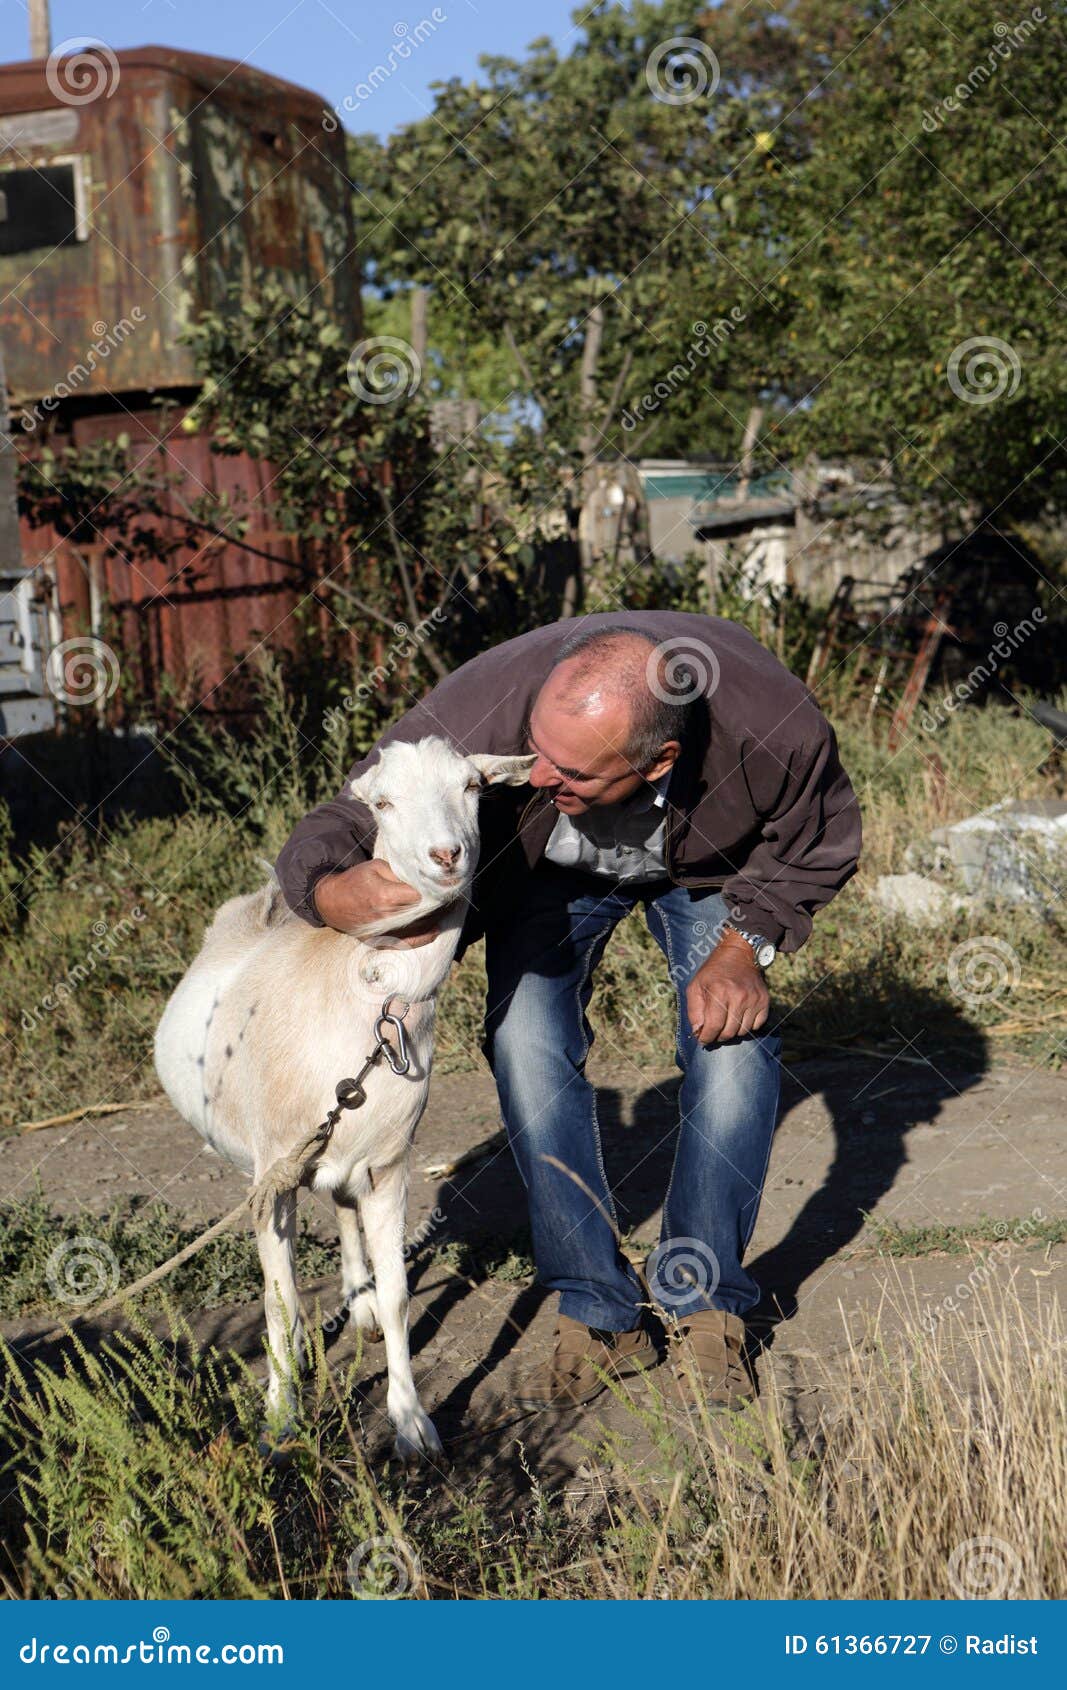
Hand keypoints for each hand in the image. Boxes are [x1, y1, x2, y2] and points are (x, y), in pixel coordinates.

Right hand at [312, 861, 439, 945]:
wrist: (331, 902)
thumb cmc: (354, 881)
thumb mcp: (376, 867)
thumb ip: (401, 873)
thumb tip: (424, 878)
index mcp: (386, 896)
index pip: (421, 894)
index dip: (432, 889)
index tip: (441, 884)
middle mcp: (387, 917)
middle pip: (423, 912)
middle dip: (436, 903)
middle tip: (448, 896)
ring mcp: (384, 932)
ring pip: (418, 927)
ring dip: (433, 918)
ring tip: (445, 909)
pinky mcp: (381, 942)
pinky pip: (407, 943)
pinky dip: (422, 938)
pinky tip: (434, 931)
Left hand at [686, 928, 769, 1042]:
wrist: (738, 954)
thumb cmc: (713, 972)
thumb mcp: (695, 986)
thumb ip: (694, 1011)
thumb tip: (698, 1032)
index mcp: (719, 992)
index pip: (714, 1027)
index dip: (706, 1037)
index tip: (703, 1039)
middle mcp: (739, 996)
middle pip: (729, 1032)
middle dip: (718, 1036)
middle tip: (714, 1031)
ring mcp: (754, 999)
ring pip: (743, 1031)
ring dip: (732, 1031)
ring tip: (726, 1021)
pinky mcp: (764, 1000)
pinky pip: (757, 1025)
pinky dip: (747, 1025)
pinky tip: (739, 1016)